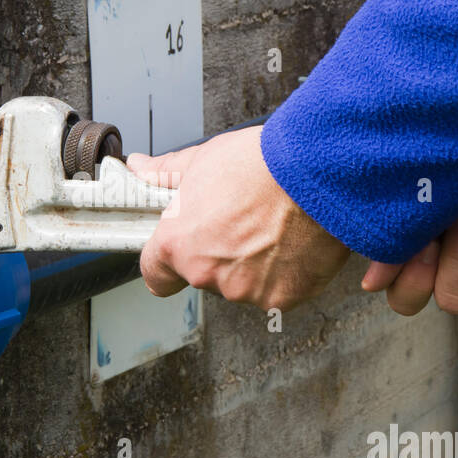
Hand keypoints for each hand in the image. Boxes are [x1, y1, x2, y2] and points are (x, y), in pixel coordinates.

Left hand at [129, 126, 349, 310]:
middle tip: (242, 220)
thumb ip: (166, 173)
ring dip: (252, 264)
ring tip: (271, 227)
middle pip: (204, 274)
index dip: (167, 263)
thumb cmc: (261, 164)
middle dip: (219, 253)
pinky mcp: (283, 297)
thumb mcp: (203, 159)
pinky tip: (291, 241)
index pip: (156, 275)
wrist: (317, 171)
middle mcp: (208, 275)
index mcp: (179, 245)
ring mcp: (246, 290)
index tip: (178, 252)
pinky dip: (284, 272)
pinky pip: (277, 289)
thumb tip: (140, 167)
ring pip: (242, 283)